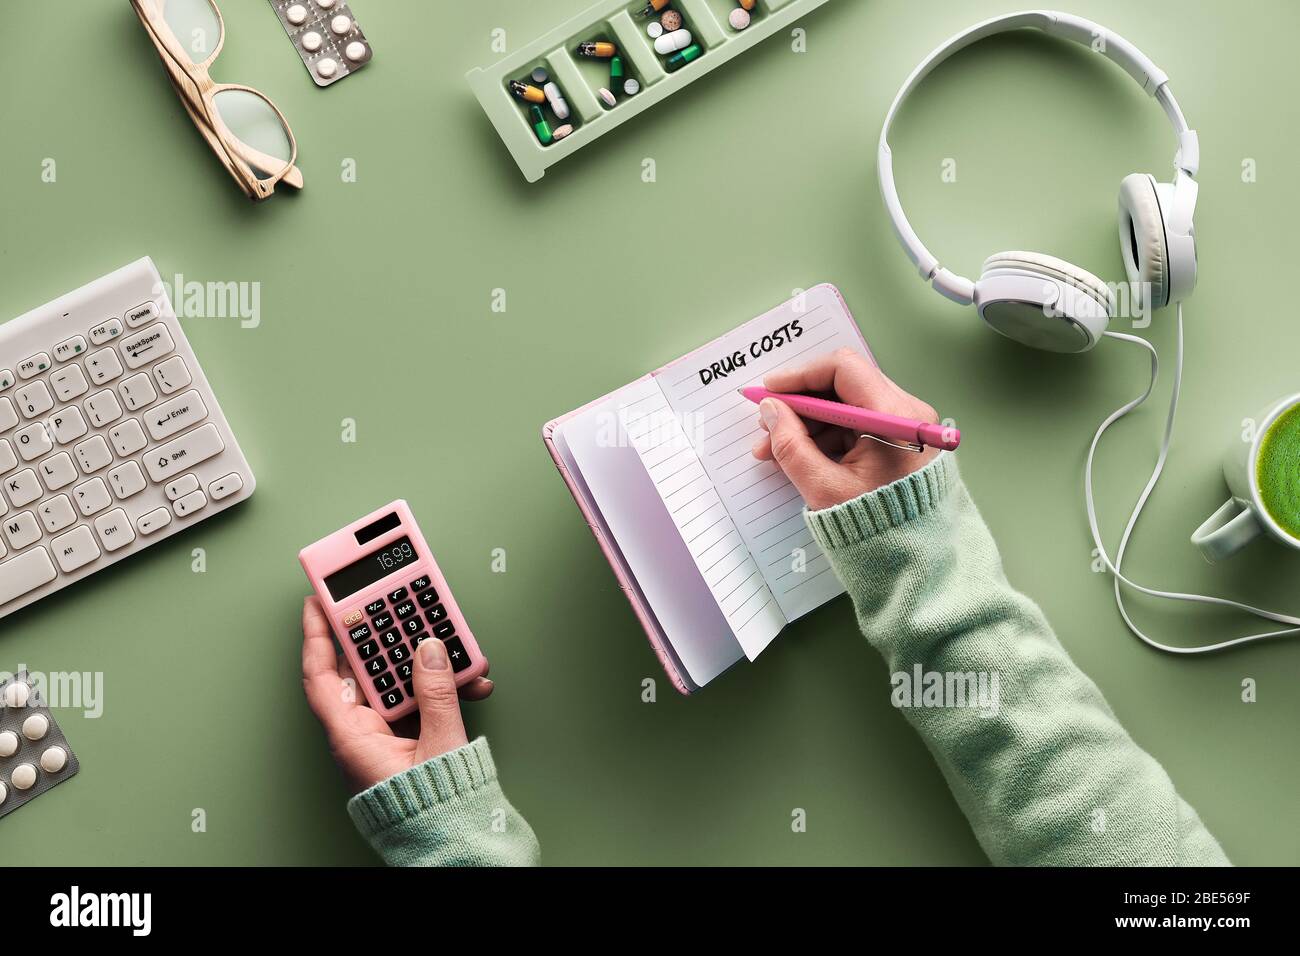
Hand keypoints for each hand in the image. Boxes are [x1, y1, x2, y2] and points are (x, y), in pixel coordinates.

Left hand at [301, 596, 493, 793]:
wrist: (452, 841)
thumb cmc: (430, 809)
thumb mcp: (438, 744)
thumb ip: (437, 694)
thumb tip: (430, 651)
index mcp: (352, 737)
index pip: (322, 677)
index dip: (316, 638)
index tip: (317, 605)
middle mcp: (363, 734)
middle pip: (364, 672)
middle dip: (383, 639)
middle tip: (389, 606)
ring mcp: (385, 736)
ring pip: (397, 683)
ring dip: (424, 664)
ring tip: (447, 646)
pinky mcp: (409, 740)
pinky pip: (418, 700)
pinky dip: (441, 687)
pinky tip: (466, 681)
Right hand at [751, 348, 941, 510]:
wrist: (914, 560)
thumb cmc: (877, 529)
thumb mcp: (823, 488)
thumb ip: (790, 445)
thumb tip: (770, 410)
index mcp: (895, 418)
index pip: (843, 369)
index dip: (800, 376)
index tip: (769, 391)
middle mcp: (906, 413)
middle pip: (843, 387)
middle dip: (799, 405)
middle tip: (766, 424)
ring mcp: (903, 426)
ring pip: (844, 407)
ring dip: (807, 423)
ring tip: (774, 449)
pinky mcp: (897, 441)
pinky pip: (854, 425)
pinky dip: (825, 436)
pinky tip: (799, 454)